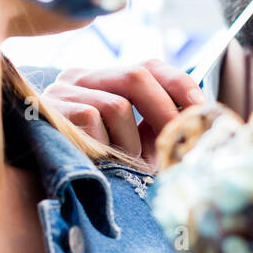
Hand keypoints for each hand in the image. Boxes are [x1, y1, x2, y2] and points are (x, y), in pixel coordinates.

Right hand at [41, 61, 204, 166]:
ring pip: (118, 105)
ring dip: (130, 143)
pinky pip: (93, 120)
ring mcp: (62, 90)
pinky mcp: (50, 109)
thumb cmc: (98, 167)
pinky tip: (97, 160)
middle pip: (138, 75)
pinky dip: (104, 147)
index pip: (150, 66)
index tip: (202, 109)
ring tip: (122, 163)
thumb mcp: (134, 143)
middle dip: (165, 112)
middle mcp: (82, 77)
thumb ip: (159, 126)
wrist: (50, 186)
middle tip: (177, 141)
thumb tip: (199, 117)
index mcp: (106, 80)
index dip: (180, 85)